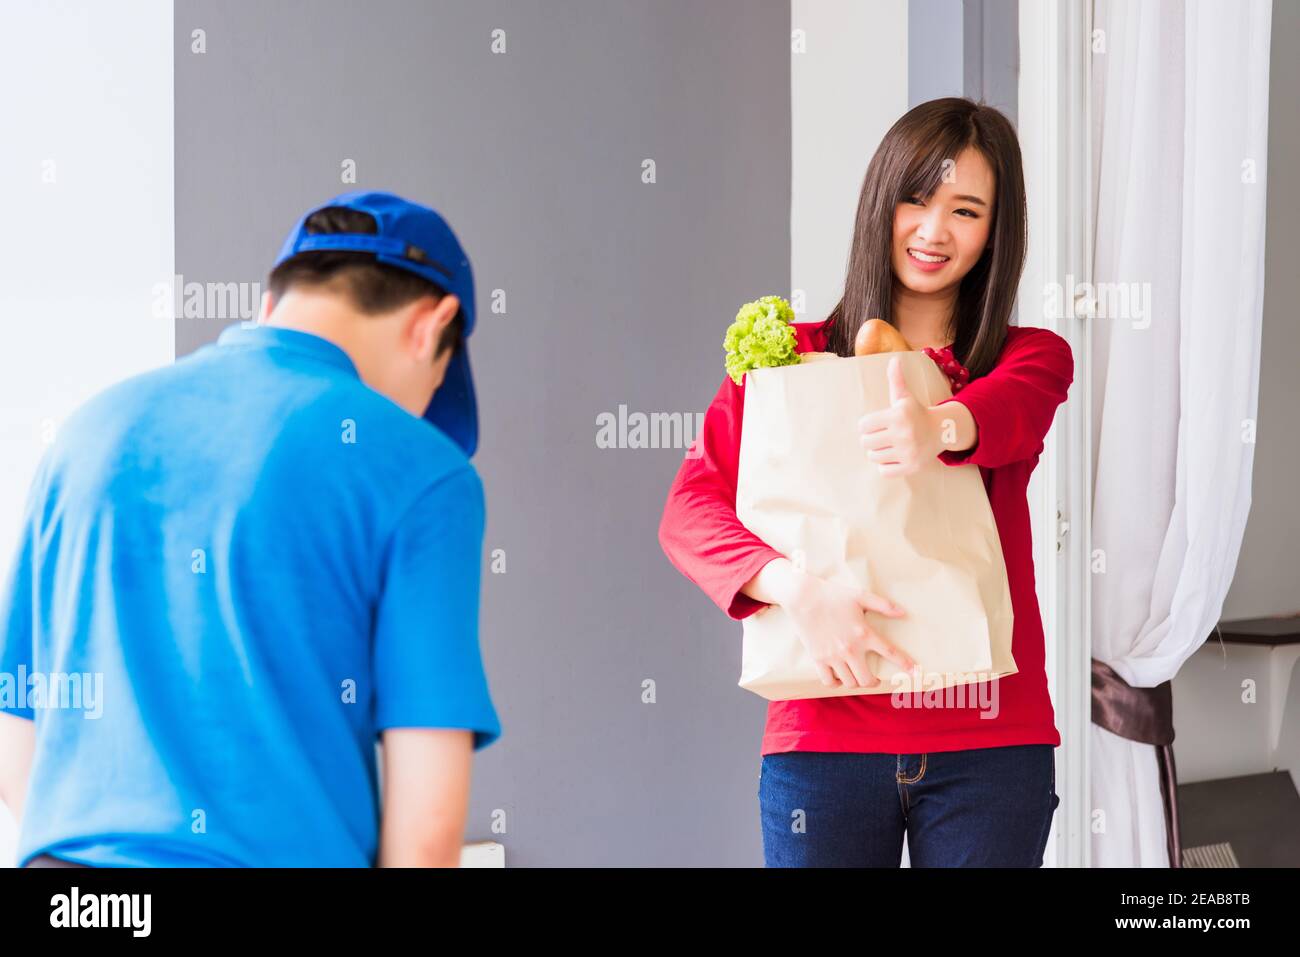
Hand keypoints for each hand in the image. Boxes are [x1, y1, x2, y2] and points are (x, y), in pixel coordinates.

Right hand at [782, 572, 916, 688]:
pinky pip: (829, 681)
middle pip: (867, 679)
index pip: (890, 653)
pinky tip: (838, 677)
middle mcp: (850, 648)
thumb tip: (903, 612)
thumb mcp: (860, 596)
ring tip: (856, 676)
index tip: (915, 672)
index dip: (905, 664)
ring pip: (849, 683)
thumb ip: (883, 605)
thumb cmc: (833, 595)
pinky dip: (836, 683)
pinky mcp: (818, 658)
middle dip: (873, 682)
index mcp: (864, 633)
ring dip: (855, 682)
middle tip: (873, 678)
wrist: (802, 596)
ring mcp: (833, 655)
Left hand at [858, 355, 945, 476]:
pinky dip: (885, 466)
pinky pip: (884, 471)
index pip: (863, 425)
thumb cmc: (915, 413)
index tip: (876, 424)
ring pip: (873, 457)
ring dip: (877, 452)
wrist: (941, 431)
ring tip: (887, 446)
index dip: (867, 425)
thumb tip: (894, 359)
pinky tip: (893, 457)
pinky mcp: (911, 467)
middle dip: (870, 439)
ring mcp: (908, 452)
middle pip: (866, 443)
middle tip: (881, 436)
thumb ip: (896, 380)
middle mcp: (903, 434)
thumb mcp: (904, 397)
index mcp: (898, 416)